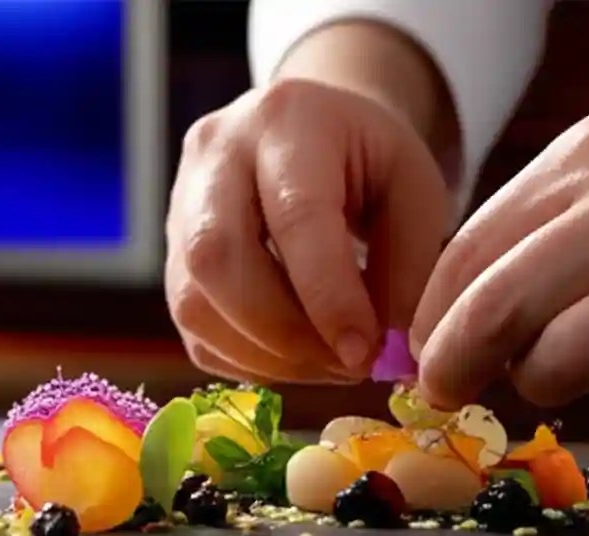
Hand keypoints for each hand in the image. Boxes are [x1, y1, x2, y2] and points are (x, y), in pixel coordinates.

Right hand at [165, 25, 451, 383]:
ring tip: (329, 362)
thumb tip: (388, 350)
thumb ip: (410, 266)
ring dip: (268, 355)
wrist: (313, 130)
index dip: (329, 297)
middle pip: (217, 257)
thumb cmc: (370, 161)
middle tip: (347, 363)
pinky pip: (194, 330)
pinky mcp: (172, 256)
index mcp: (286, 119)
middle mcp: (214, 154)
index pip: (296, 217)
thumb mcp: (416, 191)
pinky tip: (297, 355)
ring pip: (195, 303)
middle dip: (285, 333)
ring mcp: (180, 205)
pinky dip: (249, 360)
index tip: (366, 353)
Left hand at [411, 44, 588, 433]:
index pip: (471, 251)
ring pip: (572, 360)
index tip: (426, 358)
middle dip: (456, 369)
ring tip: (573, 378)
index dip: (434, 319)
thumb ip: (567, 206)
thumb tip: (485, 295)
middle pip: (501, 309)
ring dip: (553, 386)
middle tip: (452, 397)